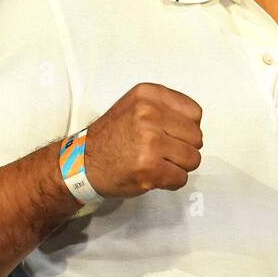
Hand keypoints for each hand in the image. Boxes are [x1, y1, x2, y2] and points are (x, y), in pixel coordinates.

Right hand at [80, 83, 203, 196]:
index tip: (170, 134)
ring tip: (158, 163)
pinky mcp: (149, 167)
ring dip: (179, 166)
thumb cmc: (111, 137)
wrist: (81, 164)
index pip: (195, 113)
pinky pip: (181, 178)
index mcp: (148, 95)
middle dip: (184, 148)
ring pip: (193, 159)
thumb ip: (166, 108)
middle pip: (196, 137)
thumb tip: (195, 124)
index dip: (186, 128)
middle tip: (162, 152)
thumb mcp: (136, 106)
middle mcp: (149, 114)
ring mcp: (150, 141)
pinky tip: (153, 175)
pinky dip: (171, 181)